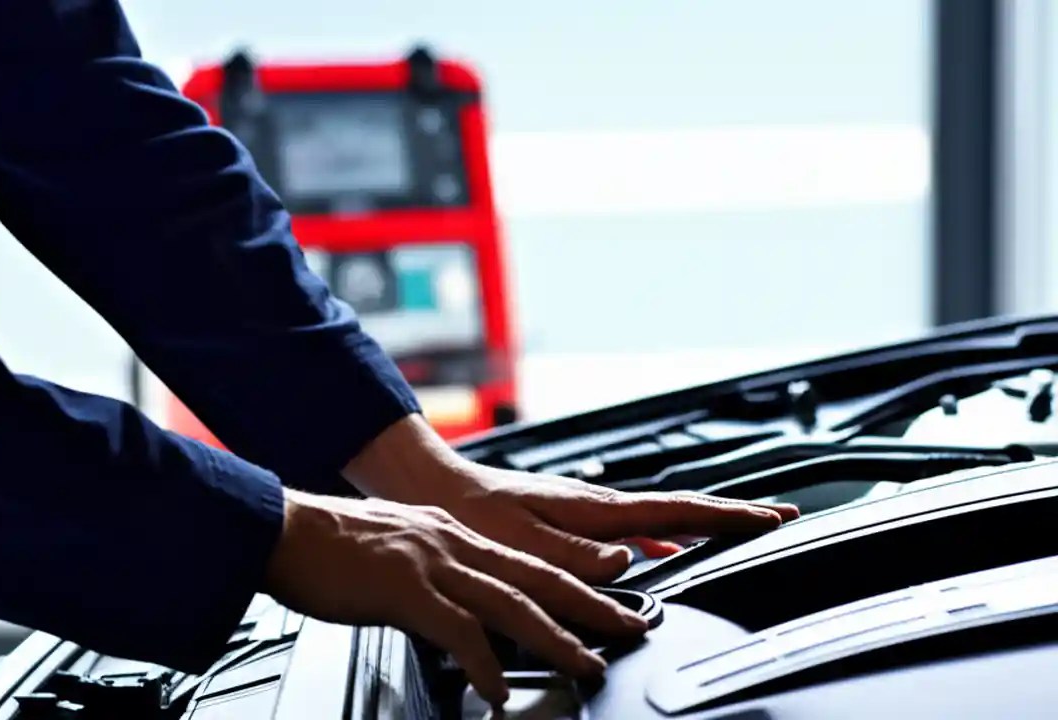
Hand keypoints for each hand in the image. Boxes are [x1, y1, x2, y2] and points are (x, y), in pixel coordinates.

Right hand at [263, 489, 650, 706]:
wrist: (282, 528)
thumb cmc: (328, 545)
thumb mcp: (396, 550)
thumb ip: (432, 575)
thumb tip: (455, 608)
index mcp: (451, 535)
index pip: (525, 561)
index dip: (571, 582)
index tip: (605, 600)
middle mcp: (451, 543)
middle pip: (535, 576)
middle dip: (587, 605)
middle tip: (629, 626)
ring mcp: (431, 563)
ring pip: (510, 601)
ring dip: (555, 637)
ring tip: (586, 664)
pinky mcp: (404, 588)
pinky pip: (457, 630)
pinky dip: (483, 662)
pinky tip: (499, 689)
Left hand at [344, 415, 799, 583]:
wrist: (430, 488)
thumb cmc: (467, 511)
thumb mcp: (518, 539)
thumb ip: (574, 555)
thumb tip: (627, 562)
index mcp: (591, 508)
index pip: (675, 511)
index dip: (727, 516)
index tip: (771, 516)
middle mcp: (594, 504)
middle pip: (679, 510)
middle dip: (730, 515)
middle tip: (778, 518)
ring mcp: (584, 510)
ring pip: (658, 519)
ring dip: (700, 525)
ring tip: (737, 532)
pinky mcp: (568, 518)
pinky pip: (631, 529)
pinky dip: (661, 537)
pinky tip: (663, 553)